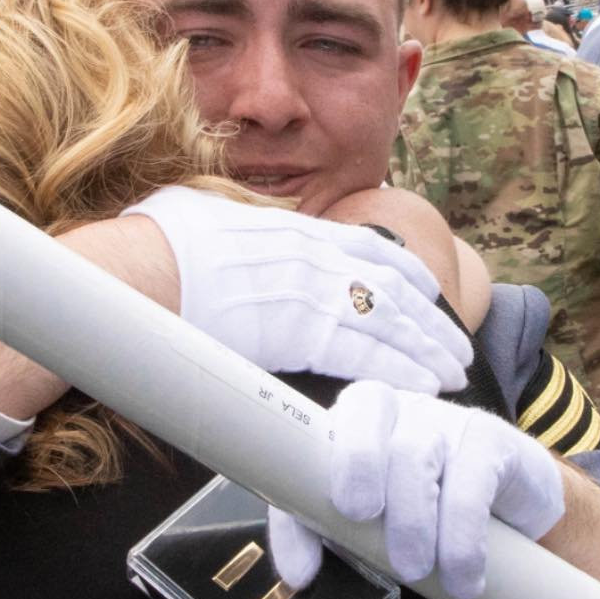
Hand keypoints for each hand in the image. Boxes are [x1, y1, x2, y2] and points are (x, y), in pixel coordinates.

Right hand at [123, 187, 472, 393]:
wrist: (145, 266)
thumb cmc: (157, 242)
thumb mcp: (202, 213)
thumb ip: (225, 223)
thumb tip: (204, 222)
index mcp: (295, 229)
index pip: (370, 247)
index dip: (407, 272)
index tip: (429, 291)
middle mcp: (315, 257)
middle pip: (395, 287)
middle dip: (430, 319)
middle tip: (455, 343)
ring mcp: (312, 294)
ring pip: (391, 322)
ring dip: (428, 350)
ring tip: (452, 371)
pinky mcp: (302, 334)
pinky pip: (367, 355)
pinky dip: (402, 370)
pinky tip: (424, 385)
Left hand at [267, 380, 564, 598]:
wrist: (498, 510)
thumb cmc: (407, 506)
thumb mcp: (355, 519)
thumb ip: (309, 534)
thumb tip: (297, 574)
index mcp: (356, 414)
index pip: (341, 418)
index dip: (347, 458)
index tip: (353, 511)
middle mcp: (399, 407)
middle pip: (381, 434)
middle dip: (378, 492)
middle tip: (395, 559)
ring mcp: (447, 417)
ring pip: (419, 456)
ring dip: (418, 524)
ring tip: (420, 573)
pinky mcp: (490, 438)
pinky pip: (473, 481)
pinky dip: (465, 539)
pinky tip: (466, 575)